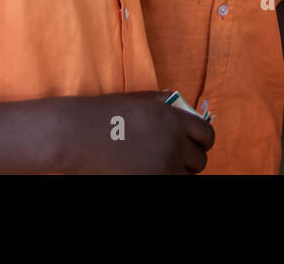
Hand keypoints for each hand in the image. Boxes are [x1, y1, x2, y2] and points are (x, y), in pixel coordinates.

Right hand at [80, 92, 213, 173]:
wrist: (77, 134)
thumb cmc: (104, 114)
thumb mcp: (139, 100)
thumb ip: (163, 102)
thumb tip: (178, 103)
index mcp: (175, 120)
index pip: (207, 135)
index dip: (202, 141)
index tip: (195, 145)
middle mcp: (174, 145)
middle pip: (199, 160)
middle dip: (190, 160)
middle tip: (176, 160)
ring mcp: (163, 167)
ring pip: (185, 177)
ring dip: (178, 173)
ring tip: (161, 167)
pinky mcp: (151, 182)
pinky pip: (170, 184)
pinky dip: (163, 179)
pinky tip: (148, 172)